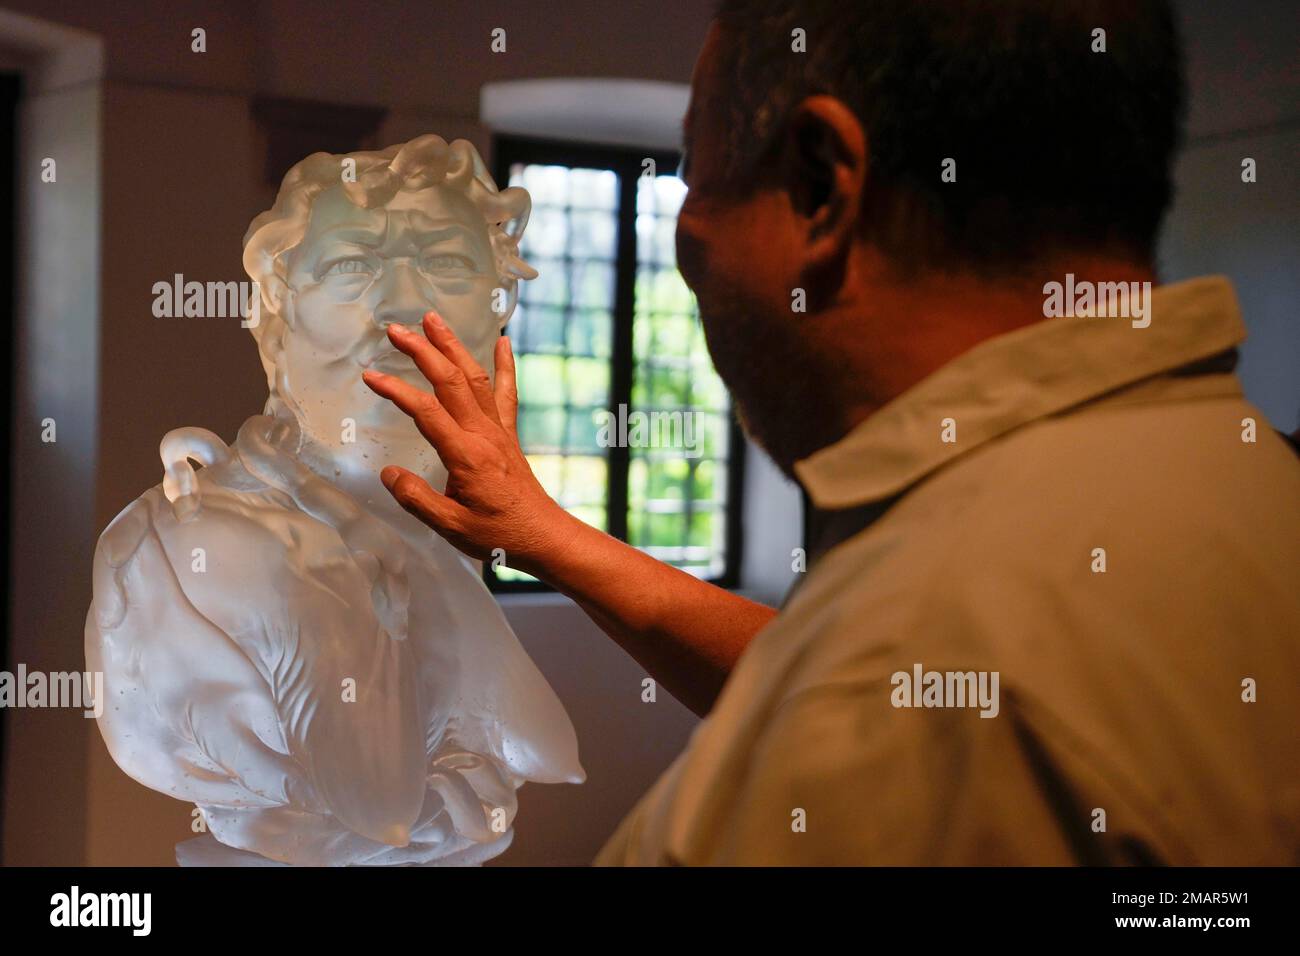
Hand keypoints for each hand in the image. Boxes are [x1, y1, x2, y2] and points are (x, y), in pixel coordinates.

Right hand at [361, 311, 574, 571]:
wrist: (543, 536)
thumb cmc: (499, 536)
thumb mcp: (451, 526)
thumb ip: (417, 499)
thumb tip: (388, 472)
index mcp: (466, 455)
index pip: (426, 411)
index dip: (397, 391)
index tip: (370, 376)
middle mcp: (484, 434)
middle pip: (450, 381)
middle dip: (422, 351)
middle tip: (395, 329)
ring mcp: (499, 431)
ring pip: (475, 378)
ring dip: (453, 346)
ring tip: (433, 320)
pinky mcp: (509, 434)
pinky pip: (507, 392)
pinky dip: (504, 365)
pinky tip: (503, 341)